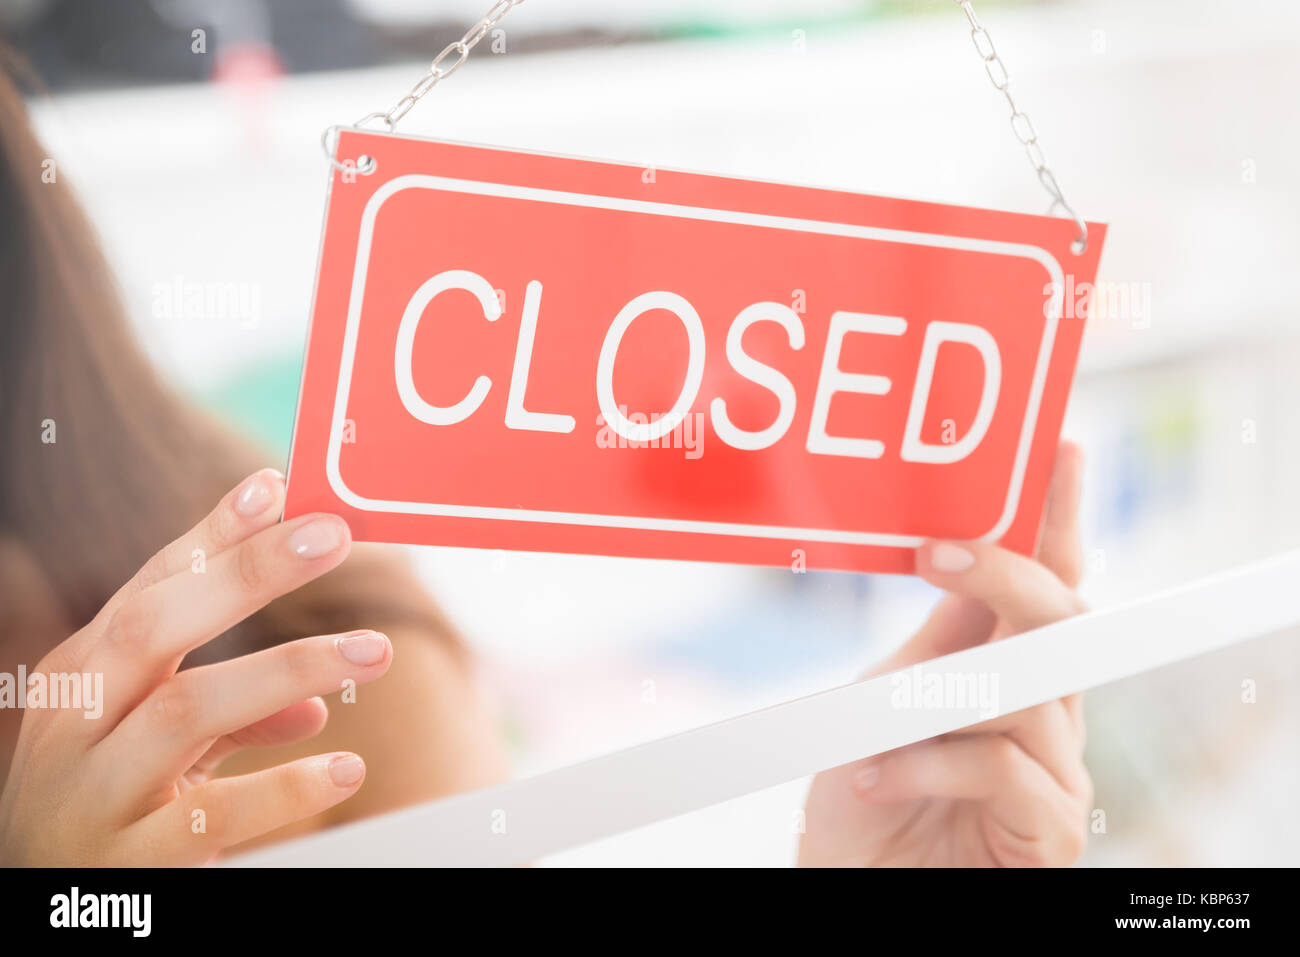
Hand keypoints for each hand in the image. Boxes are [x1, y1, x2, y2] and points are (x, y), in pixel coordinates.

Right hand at [0, 469, 391, 864]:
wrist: (36, 915)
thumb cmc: (108, 808)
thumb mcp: (155, 749)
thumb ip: (233, 715)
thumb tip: (315, 705)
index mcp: (83, 677)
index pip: (151, 587)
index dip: (213, 534)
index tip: (276, 486)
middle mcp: (75, 724)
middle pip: (158, 626)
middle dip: (248, 572)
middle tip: (334, 533)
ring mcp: (93, 792)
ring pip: (186, 708)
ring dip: (288, 668)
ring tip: (374, 650)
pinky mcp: (127, 862)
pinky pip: (210, 813)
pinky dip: (283, 786)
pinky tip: (345, 769)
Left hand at [798, 442, 1091, 866]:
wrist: (846, 882)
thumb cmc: (862, 797)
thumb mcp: (882, 703)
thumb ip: (934, 641)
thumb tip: (952, 555)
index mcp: (1005, 670)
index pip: (1044, 581)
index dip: (1055, 516)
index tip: (1056, 448)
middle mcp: (1042, 712)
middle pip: (1057, 618)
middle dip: (1001, 574)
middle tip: (932, 551)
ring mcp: (1053, 770)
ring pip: (1025, 692)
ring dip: (936, 700)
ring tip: (869, 726)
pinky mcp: (1049, 827)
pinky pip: (1000, 768)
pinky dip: (925, 763)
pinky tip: (873, 777)